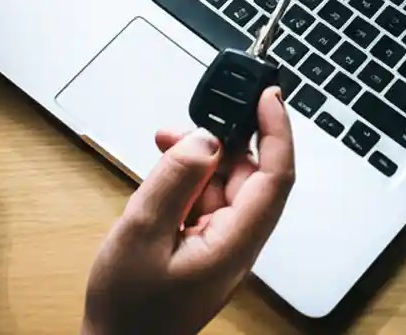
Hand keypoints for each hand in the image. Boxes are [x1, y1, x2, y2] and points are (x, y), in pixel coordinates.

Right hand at [82, 87, 295, 334]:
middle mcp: (237, 242)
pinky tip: (163, 172)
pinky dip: (187, 181)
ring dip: (199, 159)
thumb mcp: (142, 233)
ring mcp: (221, 245)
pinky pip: (205, 201)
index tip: (268, 95)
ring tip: (164, 144)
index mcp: (235, 243)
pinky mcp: (204, 246)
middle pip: (249, 175)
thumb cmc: (128, 310)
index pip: (276, 177)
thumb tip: (205, 139)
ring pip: (224, 185)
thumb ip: (175, 180)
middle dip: (222, 140)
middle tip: (190, 120)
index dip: (277, 130)